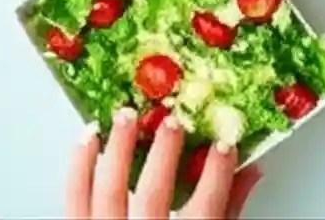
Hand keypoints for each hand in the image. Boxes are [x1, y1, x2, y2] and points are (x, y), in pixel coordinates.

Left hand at [65, 108, 261, 218]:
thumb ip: (229, 211)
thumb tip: (250, 173)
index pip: (207, 204)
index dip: (218, 170)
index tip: (224, 144)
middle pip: (153, 192)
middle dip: (164, 151)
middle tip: (172, 122)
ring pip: (107, 189)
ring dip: (116, 147)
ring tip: (125, 115)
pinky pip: (74, 198)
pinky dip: (79, 165)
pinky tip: (87, 139)